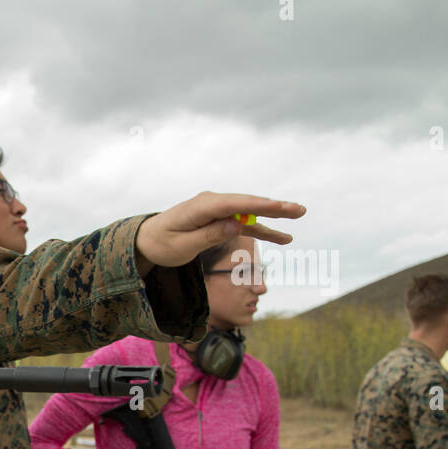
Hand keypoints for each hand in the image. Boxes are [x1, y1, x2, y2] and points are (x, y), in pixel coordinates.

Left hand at [134, 192, 305, 272]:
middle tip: (299, 210)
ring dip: (275, 215)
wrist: (148, 240)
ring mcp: (219, 210)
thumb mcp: (181, 246)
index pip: (234, 204)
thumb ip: (209, 235)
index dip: (259, 205)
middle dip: (275, 207)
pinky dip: (263, 228)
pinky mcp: (222, 220)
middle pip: (248, 204)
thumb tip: (236, 224)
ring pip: (251, 212)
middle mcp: (213, 203)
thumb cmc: (162, 243)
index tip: (279, 206)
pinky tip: (284, 237)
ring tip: (299, 216)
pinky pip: (245, 223)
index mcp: (201, 206)